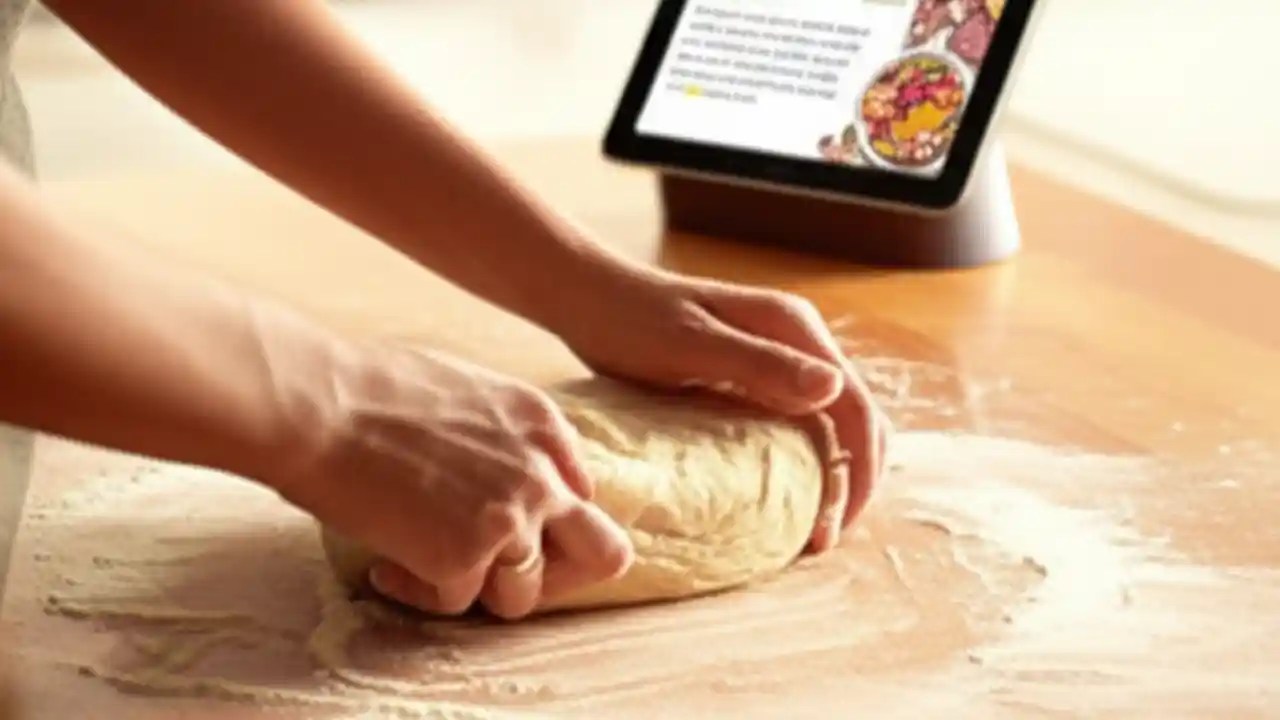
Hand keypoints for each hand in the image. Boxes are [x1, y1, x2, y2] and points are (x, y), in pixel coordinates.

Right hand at [268, 343, 633, 619]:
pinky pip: (457, 603)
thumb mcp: (469, 389)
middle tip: (502, 571)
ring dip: (478, 589)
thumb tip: (507, 473)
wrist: (317, 405)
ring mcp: (509, 519)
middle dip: (560, 572)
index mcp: (545, 426)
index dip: (544, 518)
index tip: (496, 520)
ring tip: (429, 566)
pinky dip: (420, 593)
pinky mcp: (464, 558)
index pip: (583, 495)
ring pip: (526, 594)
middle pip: (604, 553)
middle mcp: (542, 474)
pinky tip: (387, 567)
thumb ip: (508, 435)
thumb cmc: (369, 387)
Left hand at [555, 262, 889, 551]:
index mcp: (793, 327)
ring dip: (836, 473)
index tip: (830, 529)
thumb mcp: (691, 346)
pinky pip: (800, 420)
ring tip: (814, 529)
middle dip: (853, 480)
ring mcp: (780, 355)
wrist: (589, 296)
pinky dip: (808, 461)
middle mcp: (798, 338)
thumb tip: (834, 388)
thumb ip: (760, 364)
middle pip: (855, 415)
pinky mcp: (757, 372)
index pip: (853, 404)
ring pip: (833, 420)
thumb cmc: (632, 320)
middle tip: (824, 541)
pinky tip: (789, 497)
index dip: (854, 470)